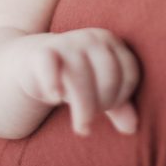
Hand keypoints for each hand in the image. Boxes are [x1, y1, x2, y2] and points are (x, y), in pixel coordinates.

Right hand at [18, 28, 139, 136]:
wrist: (34, 61)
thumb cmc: (74, 77)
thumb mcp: (98, 89)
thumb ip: (118, 107)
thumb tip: (131, 128)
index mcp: (110, 42)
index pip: (129, 72)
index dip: (122, 98)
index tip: (109, 109)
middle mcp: (91, 38)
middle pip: (109, 76)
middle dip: (104, 104)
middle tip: (92, 117)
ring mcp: (67, 43)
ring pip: (81, 78)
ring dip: (84, 107)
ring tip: (82, 127)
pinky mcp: (43, 52)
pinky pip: (49, 66)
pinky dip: (53, 83)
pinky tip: (55, 97)